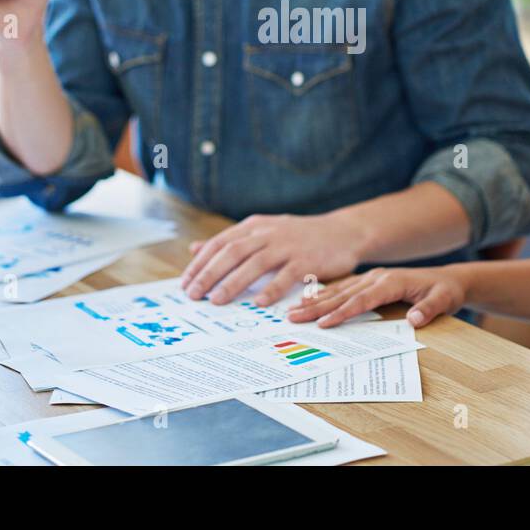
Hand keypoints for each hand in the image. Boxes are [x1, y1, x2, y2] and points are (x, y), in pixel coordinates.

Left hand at [179, 213, 363, 305]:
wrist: (343, 232)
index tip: (185, 283)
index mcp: (255, 226)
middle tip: (193, 295)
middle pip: (232, 252)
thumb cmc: (299, 236)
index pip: (220, 243)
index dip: (201, 263)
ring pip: (255, 263)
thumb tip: (195, 249)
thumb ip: (231, 240)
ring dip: (233, 283)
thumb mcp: (263, 231)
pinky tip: (258, 303)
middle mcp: (268, 233)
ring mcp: (288, 245)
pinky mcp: (307, 260)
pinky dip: (271, 289)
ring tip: (217, 301)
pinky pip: (286, 276)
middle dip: (210, 274)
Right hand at [286, 266, 466, 327]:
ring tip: (293, 310)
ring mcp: (371, 278)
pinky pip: (343, 288)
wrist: (449, 279)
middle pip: (343, 294)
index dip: (342, 312)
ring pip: (339, 290)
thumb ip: (430, 309)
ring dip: (315, 300)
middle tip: (293, 317)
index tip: (324, 323)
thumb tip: (414, 320)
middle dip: (317, 307)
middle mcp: (377, 277)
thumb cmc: (445, 291)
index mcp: (392, 281)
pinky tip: (309, 300)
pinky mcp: (369, 281)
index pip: (362, 300)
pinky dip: (325, 294)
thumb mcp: (445, 300)